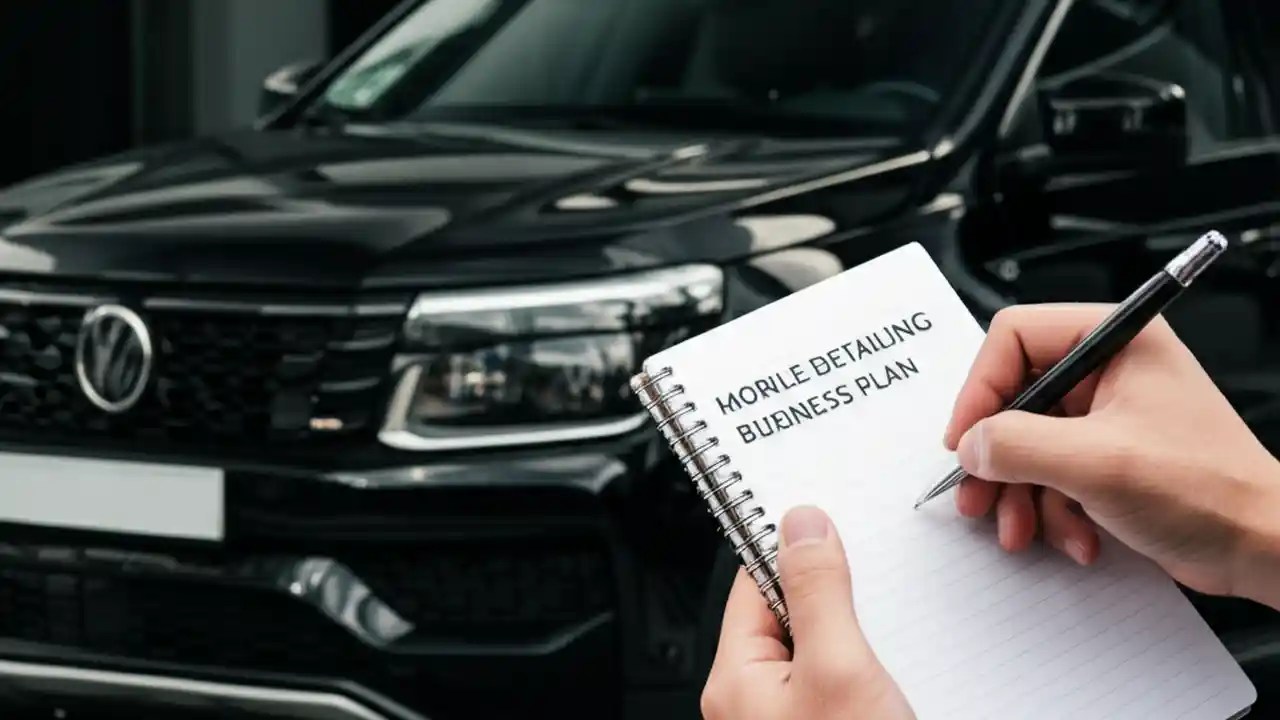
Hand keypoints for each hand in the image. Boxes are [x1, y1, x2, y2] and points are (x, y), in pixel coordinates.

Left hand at [701, 505, 913, 719]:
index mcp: (735, 678)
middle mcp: (751, 698)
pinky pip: (835, 678)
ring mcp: (787, 715)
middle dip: (832, 593)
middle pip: (788, 614)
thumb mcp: (839, 669)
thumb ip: (818, 594)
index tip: (830, 523)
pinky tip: (896, 665)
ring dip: (854, 632)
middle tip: (876, 579)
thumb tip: (802, 526)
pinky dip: (864, 665)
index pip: (754, 584)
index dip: (793, 550)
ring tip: (893, 627)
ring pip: (818, 646)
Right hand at [943, 304, 1279, 605]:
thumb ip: (1020, 445)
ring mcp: (1107, 414)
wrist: (1261, 546)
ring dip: (1019, 493)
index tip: (966, 439)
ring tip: (1021, 529)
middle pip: (1013, 396)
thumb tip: (971, 445)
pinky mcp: (1107, 455)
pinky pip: (1050, 473)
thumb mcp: (1098, 463)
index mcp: (1116, 339)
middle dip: (996, 456)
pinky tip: (1075, 537)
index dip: (981, 388)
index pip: (1014, 337)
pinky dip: (1051, 509)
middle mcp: (1109, 368)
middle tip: (976, 495)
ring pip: (1025, 441)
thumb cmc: (1210, 490)